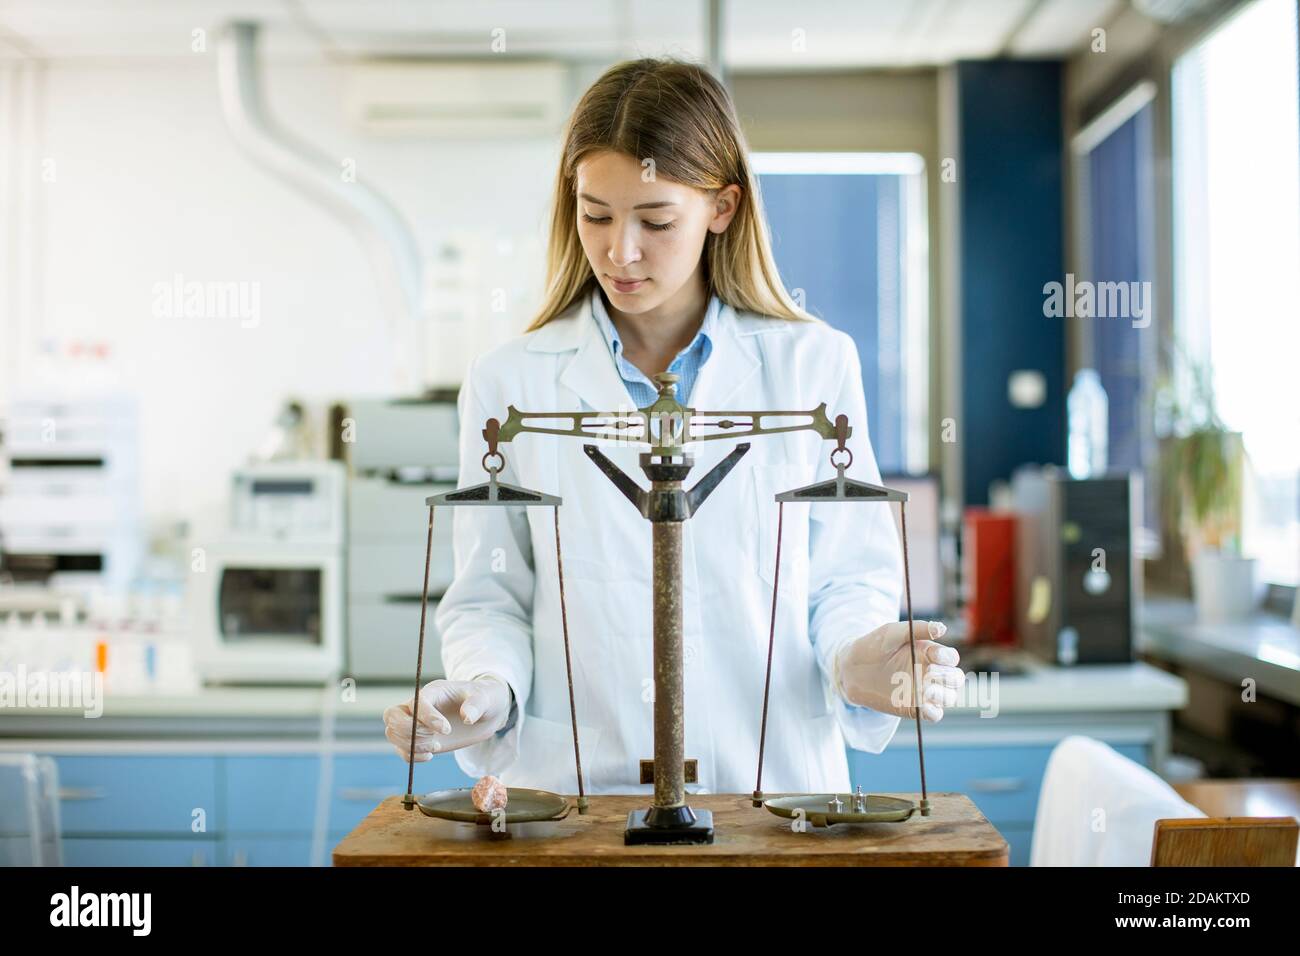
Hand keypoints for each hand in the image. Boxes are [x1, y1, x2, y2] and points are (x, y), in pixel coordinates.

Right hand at [383, 676, 513, 762]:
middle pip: (392, 715)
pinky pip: (401, 749)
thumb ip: (477, 704)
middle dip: (409, 731)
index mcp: (433, 691)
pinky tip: (431, 754)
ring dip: (411, 745)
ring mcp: (417, 723)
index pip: (417, 702)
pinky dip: (411, 756)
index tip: (447, 730)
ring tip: (436, 746)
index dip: (426, 717)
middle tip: (435, 739)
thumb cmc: (485, 699)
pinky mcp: (419, 739)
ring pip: (392, 733)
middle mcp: (419, 706)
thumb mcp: (486, 698)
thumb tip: (467, 717)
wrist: (486, 713)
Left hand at [832, 621, 964, 721]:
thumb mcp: (891, 632)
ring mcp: (924, 691)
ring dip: (943, 695)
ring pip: (949, 697)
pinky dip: (934, 712)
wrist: (851, 670)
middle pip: (956, 679)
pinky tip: (924, 706)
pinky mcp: (914, 708)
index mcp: (929, 653)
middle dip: (949, 677)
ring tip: (925, 690)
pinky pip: (934, 714)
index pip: (950, 658)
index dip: (947, 658)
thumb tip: (942, 628)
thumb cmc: (873, 646)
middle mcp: (930, 672)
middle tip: (930, 673)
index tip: (933, 656)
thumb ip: (915, 629)